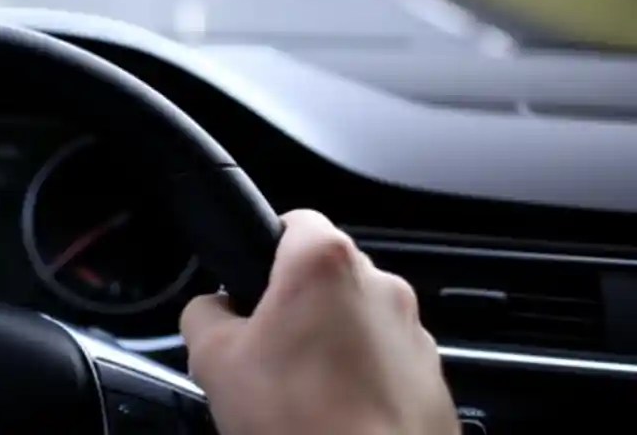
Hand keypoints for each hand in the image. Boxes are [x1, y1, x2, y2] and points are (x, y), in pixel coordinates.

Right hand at [181, 210, 457, 434]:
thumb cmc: (300, 422)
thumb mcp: (212, 360)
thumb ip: (203, 314)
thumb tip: (212, 311)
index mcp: (325, 263)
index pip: (291, 221)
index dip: (262, 253)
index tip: (249, 291)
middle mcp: (380, 284)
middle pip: (324, 276)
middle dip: (295, 307)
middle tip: (264, 354)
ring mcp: (415, 331)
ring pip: (356, 320)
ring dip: (330, 344)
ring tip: (301, 396)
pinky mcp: (433, 376)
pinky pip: (385, 360)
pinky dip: (361, 378)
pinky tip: (334, 415)